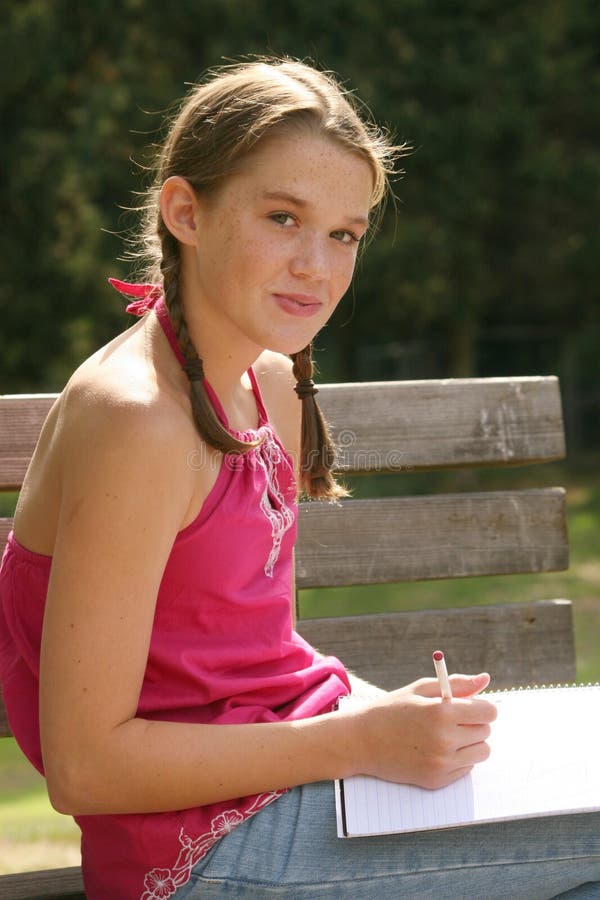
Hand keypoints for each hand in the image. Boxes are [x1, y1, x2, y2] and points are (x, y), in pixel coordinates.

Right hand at [348, 673, 496, 789]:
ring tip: (447, 735)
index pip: (488, 712)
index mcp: (441, 712)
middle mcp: (444, 740)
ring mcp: (441, 763)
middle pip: (486, 732)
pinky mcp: (437, 781)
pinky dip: (459, 758)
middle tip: (452, 719)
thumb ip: (457, 684)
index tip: (471, 706)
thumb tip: (486, 679)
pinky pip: (467, 768)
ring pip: (482, 752)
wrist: (361, 741)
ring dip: (471, 742)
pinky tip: (436, 750)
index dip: (482, 707)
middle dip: (474, 723)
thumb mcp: (421, 689)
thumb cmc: (391, 710)